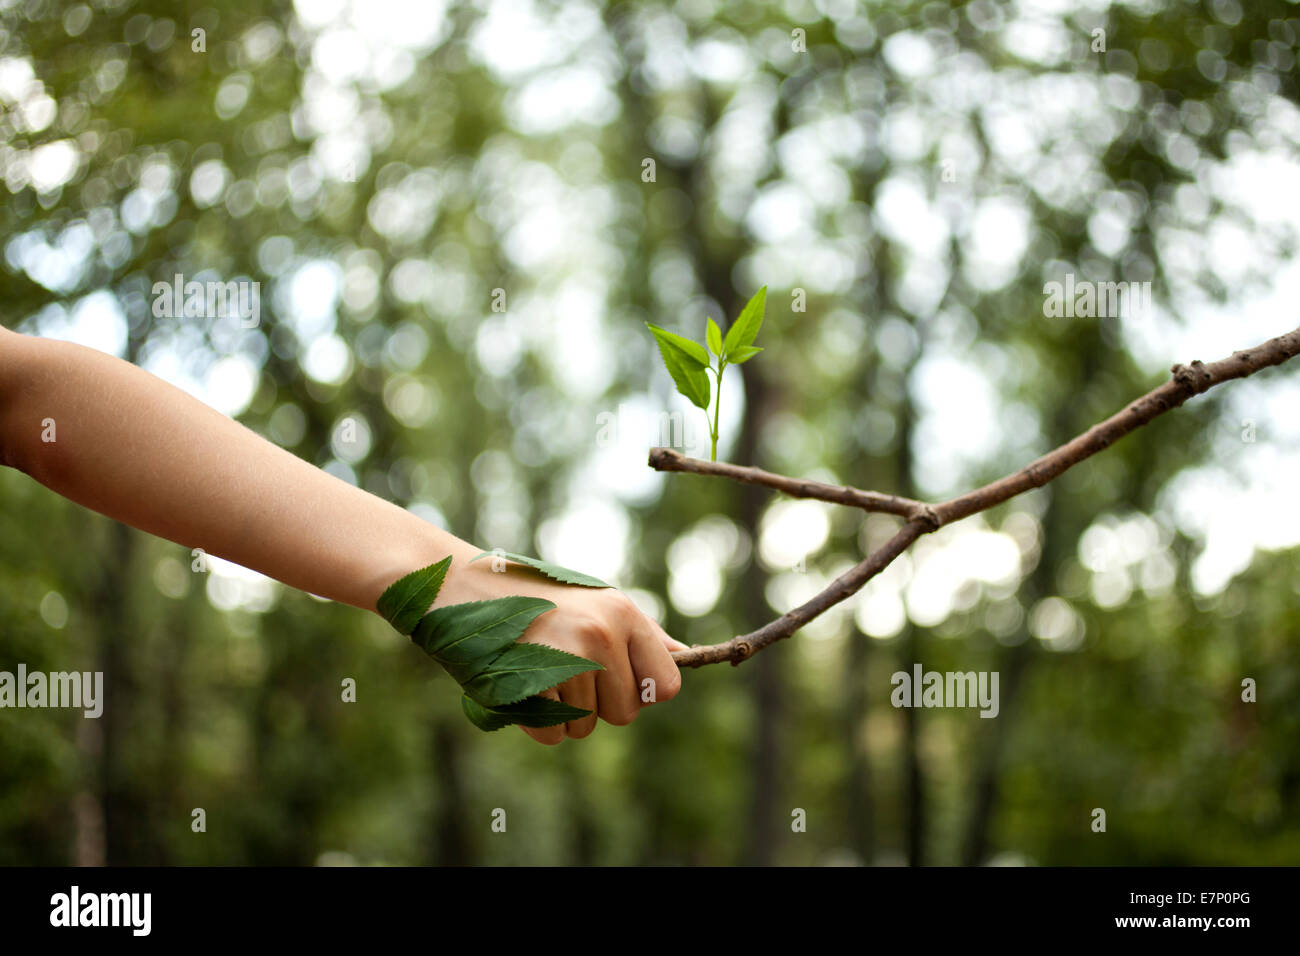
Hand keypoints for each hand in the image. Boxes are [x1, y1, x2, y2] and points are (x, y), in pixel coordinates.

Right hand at [432, 554, 687, 743]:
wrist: (462, 585)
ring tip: (538, 668)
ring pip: (585, 726)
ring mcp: (565, 659)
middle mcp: (601, 635)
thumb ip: (639, 632)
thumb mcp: (595, 601)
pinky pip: (553, 734)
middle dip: (598, 704)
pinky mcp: (530, 683)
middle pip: (624, 713)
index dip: (642, 692)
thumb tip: (684, 656)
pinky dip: (536, 722)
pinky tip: (521, 685)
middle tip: (565, 668)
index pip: (665, 685)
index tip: (617, 680)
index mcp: (623, 613)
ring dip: (563, 711)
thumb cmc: (535, 597)